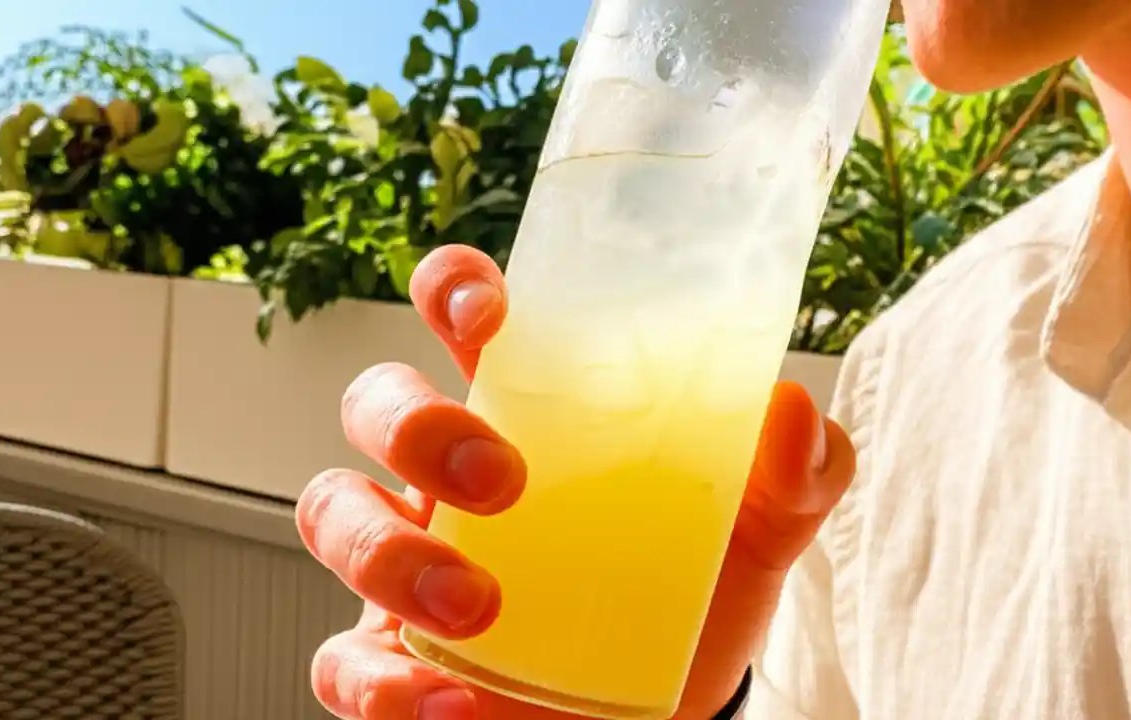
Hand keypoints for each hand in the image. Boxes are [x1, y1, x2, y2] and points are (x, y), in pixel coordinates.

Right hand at [297, 245, 856, 719]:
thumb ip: (795, 471)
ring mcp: (410, 559)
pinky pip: (340, 658)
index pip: (464, 315)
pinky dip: (376, 682)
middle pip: (379, 403)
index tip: (489, 314)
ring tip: (478, 609)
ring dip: (387, 552)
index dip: (454, 288)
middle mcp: (450, 473)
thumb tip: (793, 412)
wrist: (669, 705)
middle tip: (503, 480)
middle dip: (417, 425)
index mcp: (533, 412)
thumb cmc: (693, 586)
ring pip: (335, 513)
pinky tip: (447, 705)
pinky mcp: (392, 656)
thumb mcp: (758, 527)